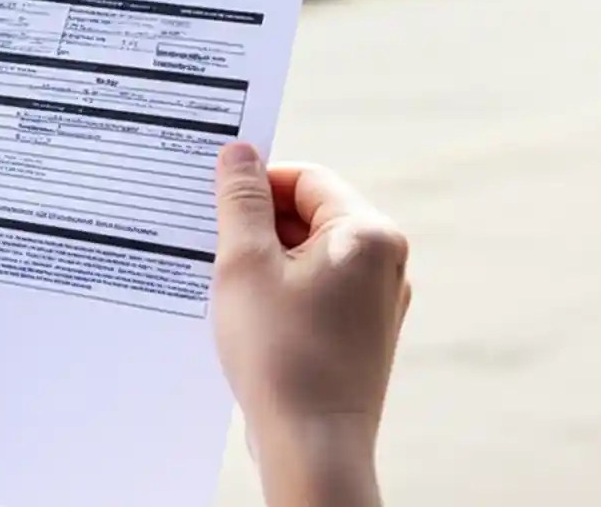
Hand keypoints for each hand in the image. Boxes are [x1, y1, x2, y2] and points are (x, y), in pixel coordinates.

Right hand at [211, 143, 410, 506]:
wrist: (313, 447)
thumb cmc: (280, 355)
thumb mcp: (245, 264)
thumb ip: (241, 201)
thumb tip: (238, 153)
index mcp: (367, 233)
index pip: (305, 178)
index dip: (255, 185)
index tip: (215, 205)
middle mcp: (385, 261)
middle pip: (310, 215)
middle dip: (258, 226)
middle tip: (215, 250)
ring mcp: (378, 300)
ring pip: (310, 255)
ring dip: (266, 262)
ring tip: (230, 291)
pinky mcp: (363, 333)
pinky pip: (317, 291)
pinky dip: (281, 294)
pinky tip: (250, 319)